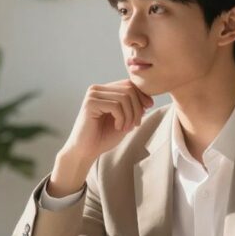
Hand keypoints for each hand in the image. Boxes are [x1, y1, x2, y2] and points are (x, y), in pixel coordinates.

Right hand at [47, 80, 152, 195]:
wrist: (86, 151)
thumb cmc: (103, 137)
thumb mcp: (124, 120)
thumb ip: (134, 108)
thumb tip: (148, 99)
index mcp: (104, 90)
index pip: (129, 84)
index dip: (141, 97)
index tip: (146, 111)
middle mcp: (97, 89)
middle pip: (129, 89)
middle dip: (137, 108)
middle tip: (135, 125)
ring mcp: (92, 95)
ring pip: (124, 97)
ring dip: (130, 115)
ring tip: (126, 128)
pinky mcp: (90, 103)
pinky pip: (116, 106)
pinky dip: (122, 119)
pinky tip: (118, 127)